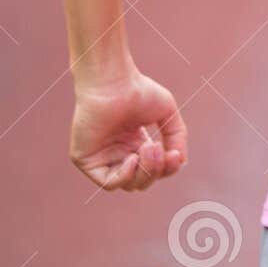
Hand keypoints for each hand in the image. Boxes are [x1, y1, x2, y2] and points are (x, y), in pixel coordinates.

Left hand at [70, 70, 187, 191]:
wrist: (113, 82)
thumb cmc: (138, 91)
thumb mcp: (168, 115)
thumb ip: (177, 137)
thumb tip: (180, 162)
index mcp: (134, 144)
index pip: (155, 170)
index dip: (168, 168)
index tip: (176, 154)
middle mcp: (118, 153)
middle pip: (142, 181)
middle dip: (156, 170)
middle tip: (159, 148)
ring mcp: (102, 158)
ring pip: (128, 184)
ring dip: (144, 170)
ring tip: (149, 146)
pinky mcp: (86, 160)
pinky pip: (108, 183)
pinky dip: (125, 175)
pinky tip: (132, 156)